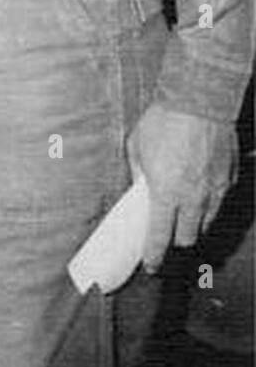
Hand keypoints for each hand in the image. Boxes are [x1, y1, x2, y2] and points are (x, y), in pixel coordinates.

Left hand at [128, 103, 237, 272]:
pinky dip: (209, 206)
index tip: (150, 265)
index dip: (154, 255)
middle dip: (176, 243)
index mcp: (165, 193)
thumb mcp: (136, 146)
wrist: (199, 101)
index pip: (159, 236)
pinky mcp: (229, 180)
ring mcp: (215, 191)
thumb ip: (137, 173)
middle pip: (187, 237)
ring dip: (194, 225)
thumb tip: (138, 188)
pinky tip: (200, 196)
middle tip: (166, 240)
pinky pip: (220, 203)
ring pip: (206, 223)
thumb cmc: (163, 121)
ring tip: (183, 219)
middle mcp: (193, 198)